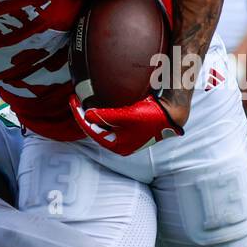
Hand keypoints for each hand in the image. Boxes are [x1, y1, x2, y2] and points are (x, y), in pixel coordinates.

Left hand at [69, 93, 183, 156]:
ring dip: (93, 113)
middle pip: (95, 128)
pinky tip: (98, 102)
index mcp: (118, 146)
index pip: (91, 131)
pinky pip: (110, 120)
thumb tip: (87, 115)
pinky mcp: (130, 127)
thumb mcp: (128, 116)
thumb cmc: (152, 116)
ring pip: (102, 124)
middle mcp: (120, 143)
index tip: (73, 101)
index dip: (80, 116)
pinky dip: (103, 112)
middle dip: (84, 115)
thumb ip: (107, 116)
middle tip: (75, 100)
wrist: (173, 114)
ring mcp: (126, 136)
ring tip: (83, 100)